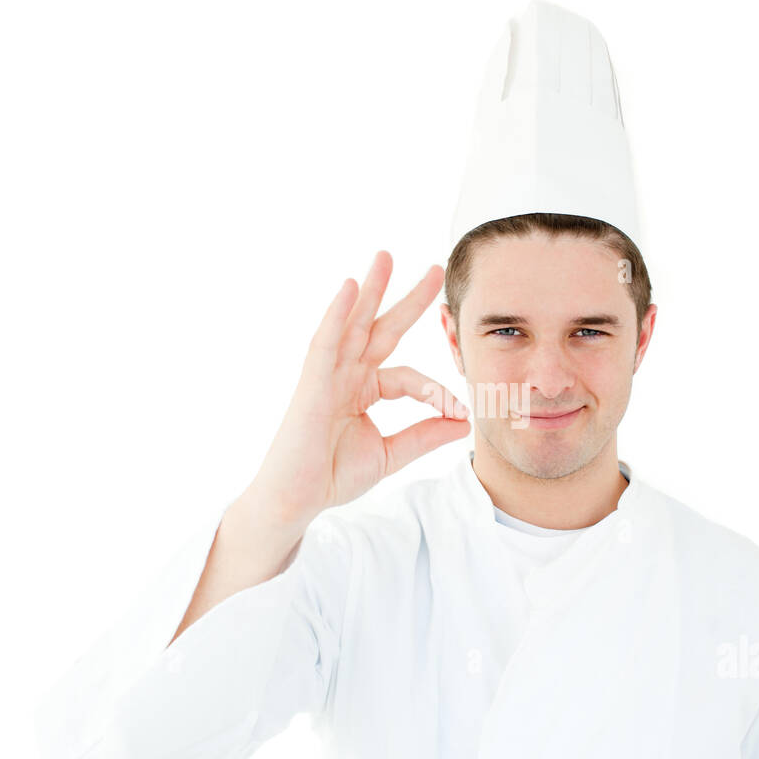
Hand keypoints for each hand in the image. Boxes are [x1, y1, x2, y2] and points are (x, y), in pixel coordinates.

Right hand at [247, 250, 469, 525]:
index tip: (459, 412)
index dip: (436, 392)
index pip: (409, 378)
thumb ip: (424, 436)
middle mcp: (346, 375)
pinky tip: (350, 287)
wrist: (296, 500)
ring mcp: (327, 375)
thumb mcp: (390, 453)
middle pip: (381, 329)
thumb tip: (463, 423)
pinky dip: (337, 314)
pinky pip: (325, 341)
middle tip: (435, 269)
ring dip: (370, 290)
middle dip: (408, 300)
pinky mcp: (310, 382)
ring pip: (353, 324)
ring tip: (386, 257)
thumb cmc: (331, 476)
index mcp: (363, 389)